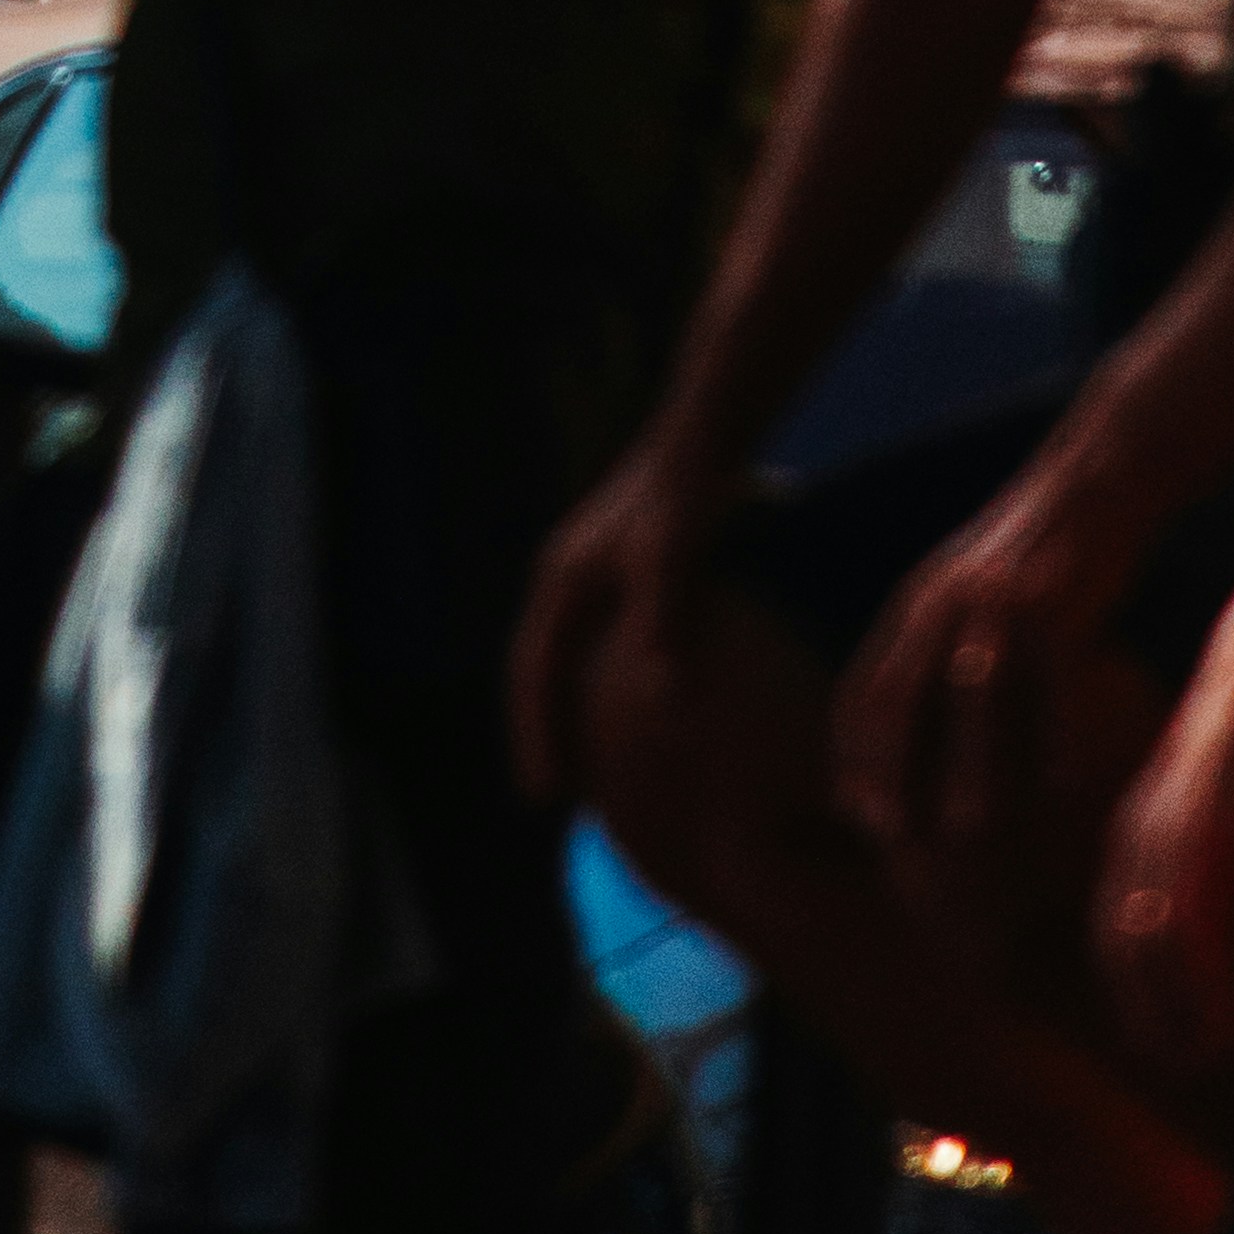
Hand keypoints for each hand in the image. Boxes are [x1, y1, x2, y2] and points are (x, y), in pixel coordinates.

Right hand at [508, 423, 731, 811]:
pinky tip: (648, 714)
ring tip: (594, 768)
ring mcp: (590, 576)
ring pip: (568, 659)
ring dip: (571, 710)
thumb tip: (659, 697)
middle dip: (544, 730)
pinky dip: (605, 686)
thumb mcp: (670, 559)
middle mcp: (564, 581)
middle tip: (557, 795)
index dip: (534, 734)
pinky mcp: (621, 574)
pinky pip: (600, 645)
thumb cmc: (682, 497)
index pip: (531, 672)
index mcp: (560, 583)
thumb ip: (661, 622)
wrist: (702, 438)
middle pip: (541, 670)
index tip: (542, 794)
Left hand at [841, 447, 1153, 865]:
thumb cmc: (1030, 553)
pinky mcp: (1056, 605)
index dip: (855, 752)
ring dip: (965, 767)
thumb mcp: (962, 587)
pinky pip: (1052, 686)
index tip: (854, 809)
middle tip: (890, 833)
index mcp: (917, 603)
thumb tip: (913, 718)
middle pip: (900, 693)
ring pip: (970, 699)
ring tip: (967, 829)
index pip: (866, 686)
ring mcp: (998, 603)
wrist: (1090, 483)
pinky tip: (1062, 783)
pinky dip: (1055, 738)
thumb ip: (934, 643)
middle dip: (887, 766)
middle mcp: (945, 602)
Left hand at [1097, 589, 1233, 1084]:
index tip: (1157, 1037)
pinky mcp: (1198, 843)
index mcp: (1129, 836)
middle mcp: (1131, 843)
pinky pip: (1188, 934)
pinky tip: (1228, 1026)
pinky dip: (1201, 990)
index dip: (1131, 989)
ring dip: (1173, 1014)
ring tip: (1205, 1058)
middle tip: (1175, 1064)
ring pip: (1147, 951)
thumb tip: (1214, 918)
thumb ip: (1204, 867)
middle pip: (1117, 947)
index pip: (1110, 929)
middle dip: (1142, 1012)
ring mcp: (1160, 843)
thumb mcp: (1213, 818)